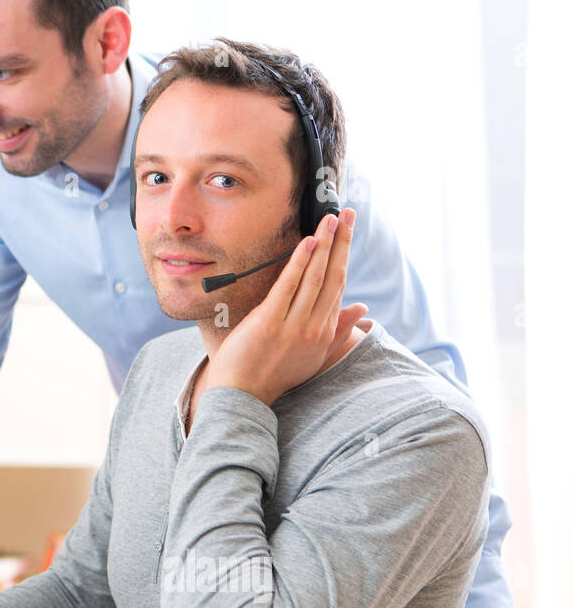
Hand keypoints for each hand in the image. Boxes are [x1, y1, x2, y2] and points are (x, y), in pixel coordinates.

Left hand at [203, 208, 367, 407]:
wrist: (244, 394)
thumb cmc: (275, 374)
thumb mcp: (314, 355)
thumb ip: (339, 331)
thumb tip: (363, 309)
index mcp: (325, 332)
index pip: (339, 285)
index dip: (344, 255)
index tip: (347, 231)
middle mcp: (314, 326)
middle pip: (332, 275)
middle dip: (341, 242)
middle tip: (346, 214)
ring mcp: (293, 324)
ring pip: (314, 277)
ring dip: (324, 244)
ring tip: (330, 219)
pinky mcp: (270, 322)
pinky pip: (288, 286)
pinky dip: (299, 262)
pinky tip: (307, 242)